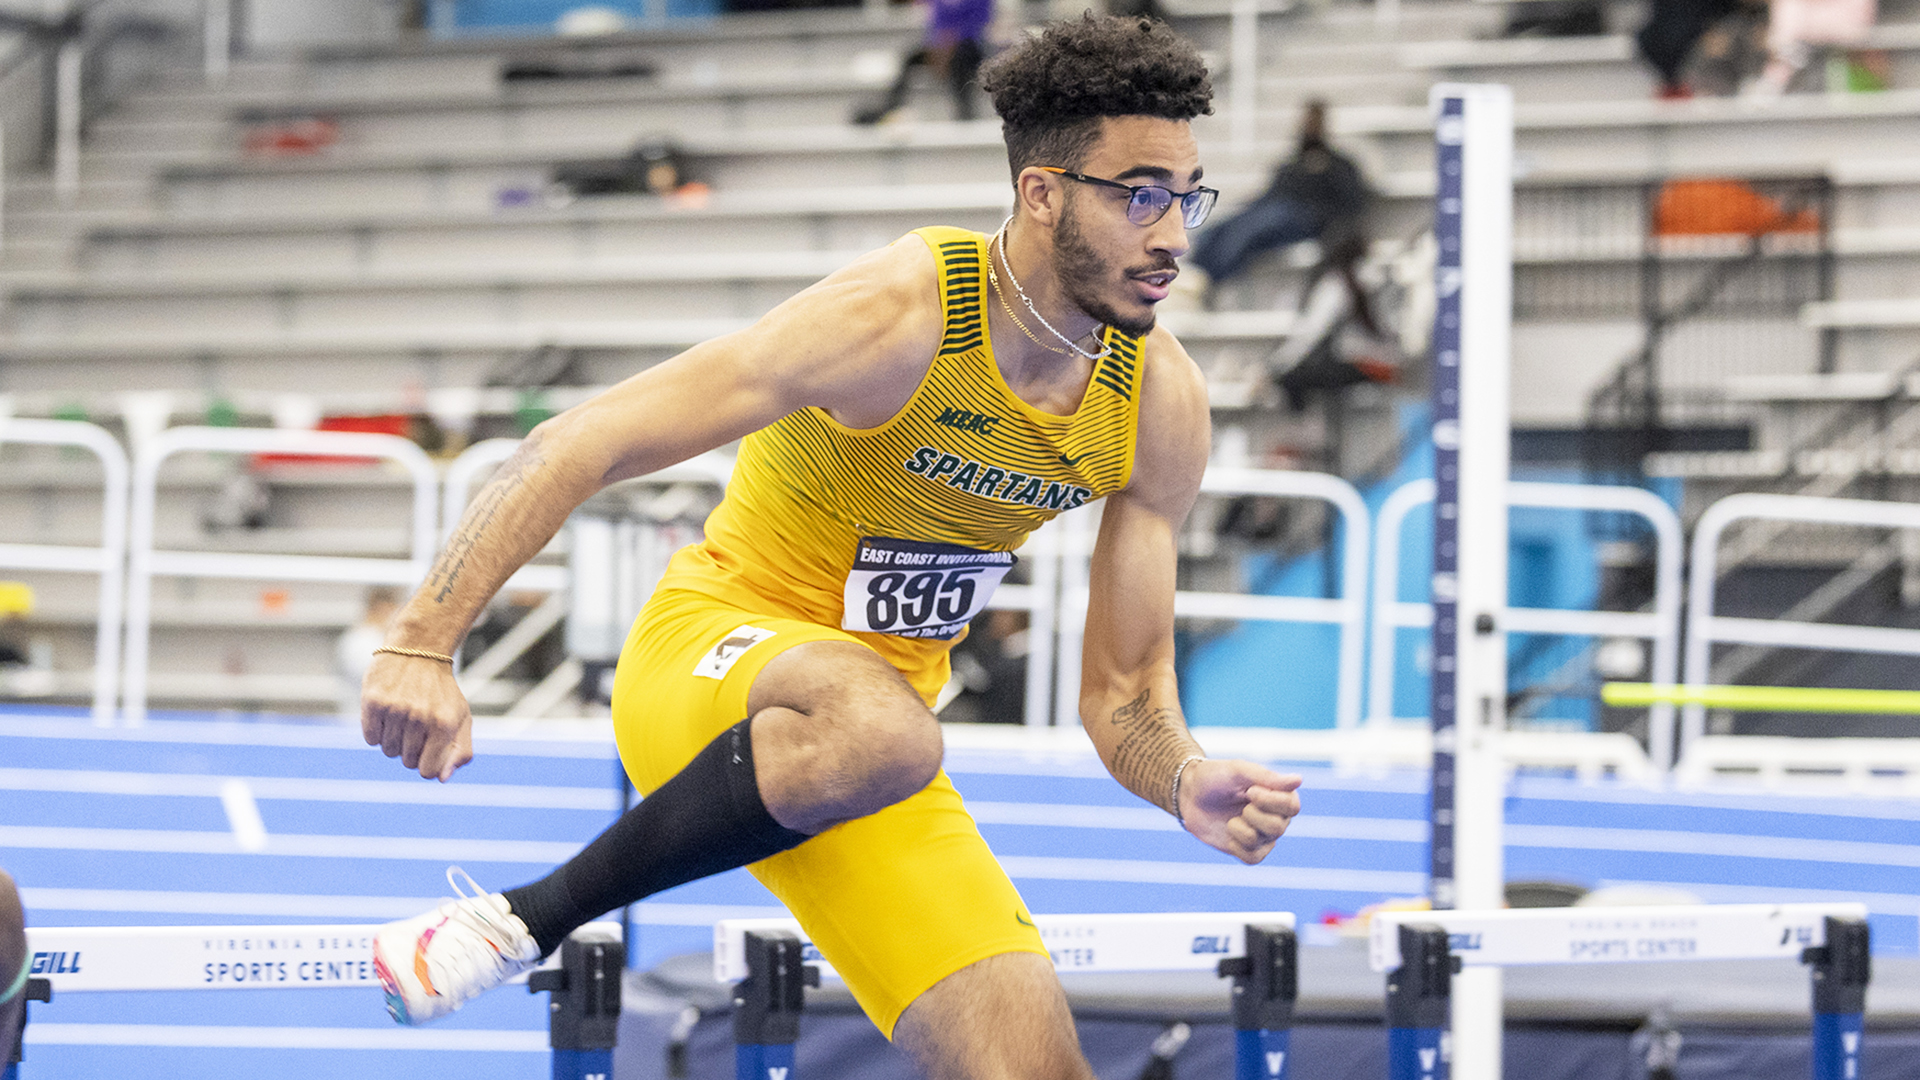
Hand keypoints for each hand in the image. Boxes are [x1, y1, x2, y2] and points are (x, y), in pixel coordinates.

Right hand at [360, 653, 473, 781]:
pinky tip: (388, 712)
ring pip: (388, 751)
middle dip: (411, 749)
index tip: (428, 749)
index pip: (427, 772)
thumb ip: (461, 751)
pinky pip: (370, 738)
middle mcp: (420, 718)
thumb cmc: (441, 691)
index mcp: (445, 724)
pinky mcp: (374, 703)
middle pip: (406, 762)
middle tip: (416, 725)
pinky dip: (377, 731)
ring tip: (403, 716)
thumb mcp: (461, 718)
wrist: (418, 650)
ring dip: (394, 739)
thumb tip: (442, 779)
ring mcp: (395, 710)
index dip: (426, 764)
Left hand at [1177, 759, 1300, 863]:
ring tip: (1232, 818)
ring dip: (1241, 829)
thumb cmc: (1215, 777)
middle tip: (1241, 805)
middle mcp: (1277, 817)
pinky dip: (1238, 846)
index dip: (1271, 802)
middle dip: (1253, 816)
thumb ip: (1266, 777)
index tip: (1250, 791)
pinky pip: (1253, 858)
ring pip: (1262, 842)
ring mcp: (1263, 836)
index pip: (1292, 806)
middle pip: (1278, 827)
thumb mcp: (1238, 771)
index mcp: (1279, 795)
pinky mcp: (1248, 850)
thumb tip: (1299, 780)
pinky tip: (1230, 834)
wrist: (1189, 794)